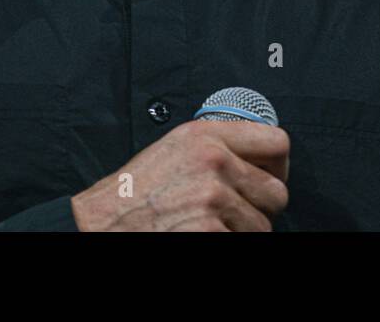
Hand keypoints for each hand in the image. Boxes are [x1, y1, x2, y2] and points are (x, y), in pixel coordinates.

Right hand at [70, 118, 289, 230]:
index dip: (278, 166)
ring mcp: (212, 197)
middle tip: (236, 211)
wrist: (100, 223)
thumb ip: (219, 145)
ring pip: (262, 226)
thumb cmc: (136, 190)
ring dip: (241, 232)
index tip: (268, 178)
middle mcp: (213, 160)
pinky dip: (226, 243)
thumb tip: (260, 159)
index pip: (278, 142)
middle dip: (261, 208)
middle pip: (277, 192)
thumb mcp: (177, 147)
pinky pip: (243, 243)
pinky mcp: (210, 231)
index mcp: (207, 134)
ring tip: (209, 224)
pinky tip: (200, 234)